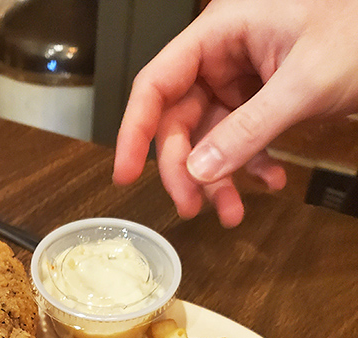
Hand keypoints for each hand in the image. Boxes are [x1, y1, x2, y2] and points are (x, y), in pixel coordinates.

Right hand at [113, 0, 357, 225]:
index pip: (157, 83)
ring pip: (208, 140)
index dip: (135, 130)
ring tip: (233, 213)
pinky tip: (271, 182)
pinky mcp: (261, 100)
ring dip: (218, 180)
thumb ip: (248, 129)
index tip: (125, 174)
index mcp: (221, 32)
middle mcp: (224, 56)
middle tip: (192, 208)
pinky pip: (240, 141)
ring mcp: (242, 79)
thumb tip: (199, 171)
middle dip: (184, 169)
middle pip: (179, 120)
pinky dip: (251, 167)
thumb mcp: (303, 83)